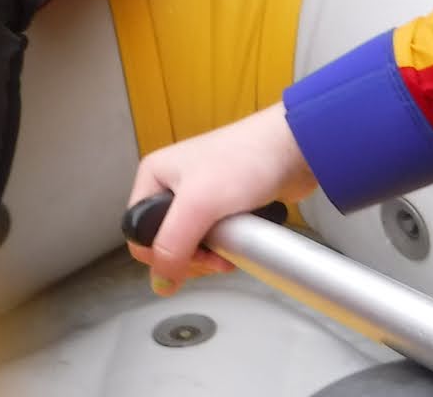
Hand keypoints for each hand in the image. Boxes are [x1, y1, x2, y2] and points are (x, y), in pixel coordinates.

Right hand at [126, 105, 316, 291]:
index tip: (192, 257)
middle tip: (216, 255)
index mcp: (153, 176)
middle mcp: (171, 185)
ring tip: (230, 250)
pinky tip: (236, 246)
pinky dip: (223, 248)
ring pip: (190, 245)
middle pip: (165, 243)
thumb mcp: (199, 205)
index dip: (162, 255)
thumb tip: (160, 285)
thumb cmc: (244, 163)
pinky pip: (212, 239)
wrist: (293, 148)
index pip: (139, 234)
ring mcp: (197, 195)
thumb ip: (172, 244)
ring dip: (209, 256)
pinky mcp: (222, 204)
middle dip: (190, 258)